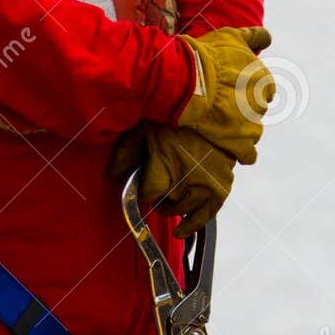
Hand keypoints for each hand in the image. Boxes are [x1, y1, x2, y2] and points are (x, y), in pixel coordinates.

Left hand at [109, 125, 236, 235]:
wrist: (210, 103)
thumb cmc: (173, 114)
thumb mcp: (142, 130)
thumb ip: (126, 154)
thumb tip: (113, 176)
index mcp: (163, 169)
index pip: (147, 194)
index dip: (141, 188)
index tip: (140, 181)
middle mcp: (184, 182)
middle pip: (166, 202)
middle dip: (159, 195)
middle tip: (158, 184)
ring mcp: (204, 185)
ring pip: (185, 209)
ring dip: (174, 209)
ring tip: (167, 206)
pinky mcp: (221, 185)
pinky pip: (207, 213)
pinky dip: (194, 223)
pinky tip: (182, 231)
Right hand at [176, 25, 273, 163]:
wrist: (190, 79)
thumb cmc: (208, 55)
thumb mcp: (232, 36)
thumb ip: (253, 36)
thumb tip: (268, 37)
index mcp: (264, 79)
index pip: (262, 89)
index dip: (244, 89)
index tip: (230, 89)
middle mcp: (262, 102)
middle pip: (254, 110)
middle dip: (241, 109)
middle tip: (221, 106)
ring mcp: (252, 124)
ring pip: (252, 132)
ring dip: (239, 130)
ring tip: (220, 126)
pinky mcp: (240, 143)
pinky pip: (248, 155)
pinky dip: (241, 154)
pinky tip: (228, 148)